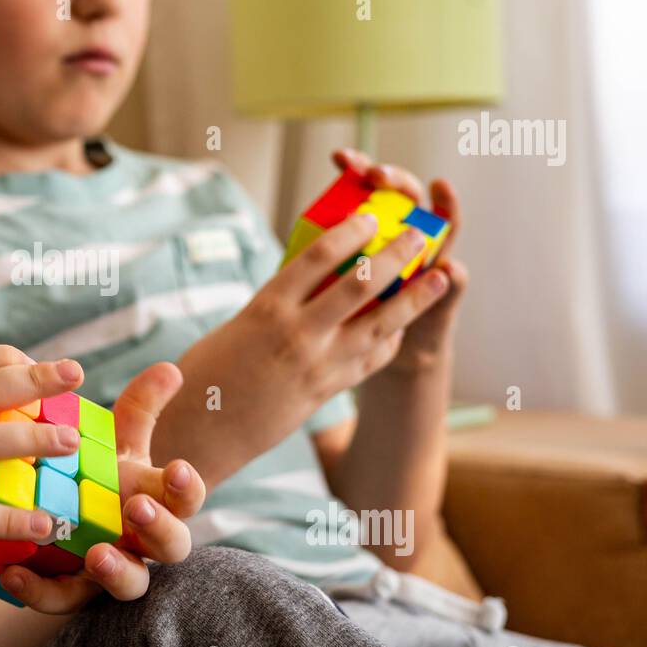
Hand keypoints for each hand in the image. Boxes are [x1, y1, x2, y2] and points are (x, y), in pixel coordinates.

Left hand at [0, 362, 207, 612]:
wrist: (59, 517)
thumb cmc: (99, 473)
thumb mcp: (116, 440)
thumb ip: (140, 407)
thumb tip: (169, 368)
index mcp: (158, 500)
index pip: (187, 498)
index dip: (187, 487)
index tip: (177, 467)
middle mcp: (143, 540)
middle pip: (172, 547)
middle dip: (159, 529)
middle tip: (135, 509)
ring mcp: (111, 569)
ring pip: (130, 584)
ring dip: (117, 571)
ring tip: (95, 553)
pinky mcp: (72, 591)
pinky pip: (61, 599)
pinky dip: (38, 590)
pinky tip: (12, 571)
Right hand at [151, 149, 455, 486]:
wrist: (205, 430)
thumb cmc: (210, 370)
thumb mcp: (239, 323)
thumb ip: (279, 302)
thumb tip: (317, 279)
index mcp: (267, 307)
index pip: (319, 257)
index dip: (351, 232)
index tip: (372, 216)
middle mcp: (299, 334)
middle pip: (361, 285)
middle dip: (396, 257)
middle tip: (419, 236)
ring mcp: (318, 365)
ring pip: (380, 325)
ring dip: (415, 299)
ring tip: (441, 277)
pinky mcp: (327, 391)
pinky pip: (370, 360)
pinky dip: (390, 339)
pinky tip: (403, 325)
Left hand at [330, 148, 467, 373]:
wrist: (366, 356)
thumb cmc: (335, 315)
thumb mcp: (320, 284)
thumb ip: (316, 258)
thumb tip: (292, 238)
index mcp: (373, 228)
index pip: (368, 186)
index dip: (357, 167)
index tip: (340, 156)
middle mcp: (406, 236)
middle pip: (407, 196)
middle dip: (395, 178)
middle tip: (377, 173)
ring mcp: (431, 261)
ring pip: (445, 224)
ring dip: (445, 204)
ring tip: (440, 187)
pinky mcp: (444, 294)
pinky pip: (457, 281)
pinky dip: (456, 275)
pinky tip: (449, 269)